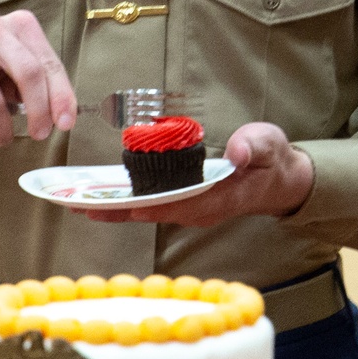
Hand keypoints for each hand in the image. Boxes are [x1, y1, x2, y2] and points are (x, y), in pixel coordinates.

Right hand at [0, 10, 75, 144]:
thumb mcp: (19, 67)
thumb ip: (43, 85)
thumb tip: (64, 118)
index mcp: (20, 24)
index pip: (48, 63)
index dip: (61, 96)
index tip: (66, 124)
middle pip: (28, 73)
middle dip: (38, 111)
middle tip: (40, 135)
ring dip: (2, 129)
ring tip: (3, 138)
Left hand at [79, 121, 312, 226]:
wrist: (281, 181)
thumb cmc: (273, 160)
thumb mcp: (269, 145)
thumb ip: (253, 147)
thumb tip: (236, 152)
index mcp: (218, 198)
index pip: (174, 204)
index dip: (144, 205)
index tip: (116, 204)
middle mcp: (199, 209)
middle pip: (151, 212)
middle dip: (114, 209)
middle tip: (76, 203)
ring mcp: (192, 209)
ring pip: (147, 212)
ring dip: (114, 208)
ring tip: (78, 202)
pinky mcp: (186, 204)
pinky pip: (152, 206)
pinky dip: (127, 203)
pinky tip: (104, 198)